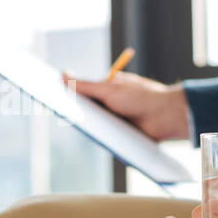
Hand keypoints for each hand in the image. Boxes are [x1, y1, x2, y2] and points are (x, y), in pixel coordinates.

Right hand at [62, 69, 189, 141]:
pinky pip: (109, 142)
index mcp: (105, 92)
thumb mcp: (109, 90)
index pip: (81, 95)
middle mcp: (109, 107)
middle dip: (75, 114)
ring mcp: (115, 123)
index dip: (66, 97)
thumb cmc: (141, 97)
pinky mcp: (122, 139)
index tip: (50, 97)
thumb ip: (85, 86)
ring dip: (90, 130)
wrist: (168, 116)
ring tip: (81, 127)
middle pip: (86, 114)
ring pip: (96, 130)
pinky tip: (98, 139)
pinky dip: (104, 141)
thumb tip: (63, 74)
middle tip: (59, 113)